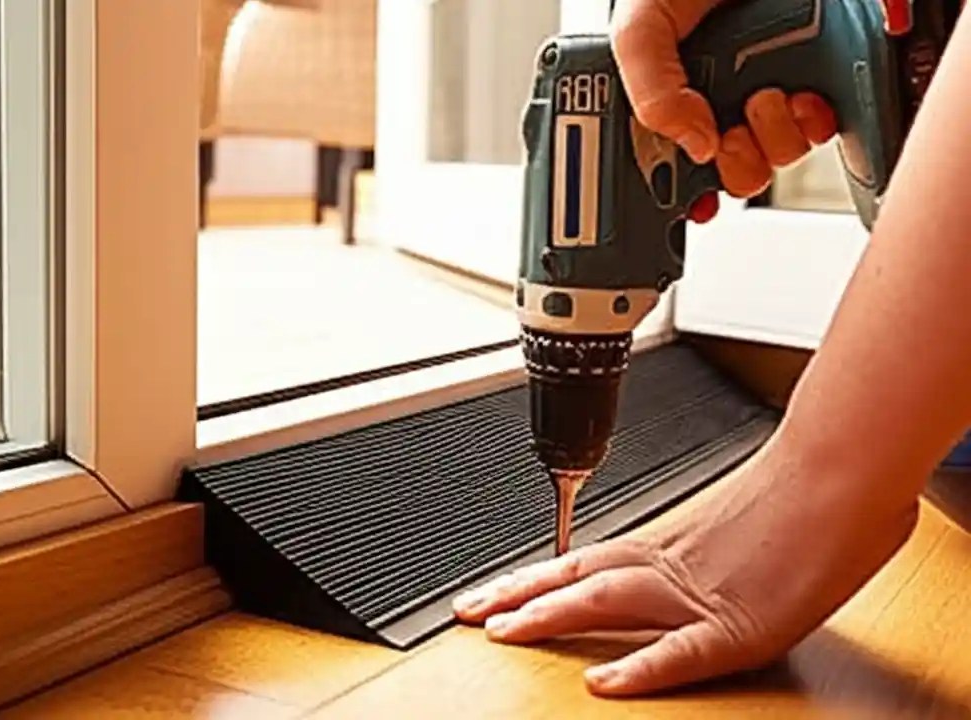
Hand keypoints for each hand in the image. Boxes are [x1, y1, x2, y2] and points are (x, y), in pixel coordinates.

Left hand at [451, 441, 920, 696]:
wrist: (846, 472)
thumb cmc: (805, 487)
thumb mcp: (739, 516)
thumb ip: (706, 537)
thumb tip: (705, 546)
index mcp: (669, 543)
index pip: (582, 562)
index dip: (532, 580)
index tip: (491, 592)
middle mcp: (671, 564)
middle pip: (577, 579)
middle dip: (518, 598)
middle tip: (467, 614)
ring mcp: (700, 595)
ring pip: (606, 604)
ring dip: (550, 618)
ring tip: (504, 635)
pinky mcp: (741, 627)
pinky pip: (680, 652)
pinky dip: (640, 669)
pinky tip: (603, 683)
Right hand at [609, 0, 843, 211]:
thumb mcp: (640, 26)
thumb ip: (648, 88)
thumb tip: (691, 144)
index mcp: (667, 94)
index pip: (665, 165)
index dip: (675, 193)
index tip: (686, 197)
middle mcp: (715, 98)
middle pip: (725, 172)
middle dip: (732, 166)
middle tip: (727, 134)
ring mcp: (765, 89)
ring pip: (773, 158)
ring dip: (773, 142)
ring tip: (765, 98)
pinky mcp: (813, 79)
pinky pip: (817, 127)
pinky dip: (812, 121)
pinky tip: (801, 97)